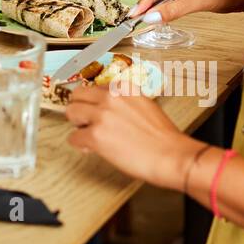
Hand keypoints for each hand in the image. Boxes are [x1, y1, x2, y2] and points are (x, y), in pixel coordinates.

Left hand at [65, 83, 200, 190]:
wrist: (172, 156)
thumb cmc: (163, 137)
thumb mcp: (145, 105)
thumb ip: (125, 101)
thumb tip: (109, 108)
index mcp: (123, 88)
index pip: (93, 87)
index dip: (93, 102)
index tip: (94, 110)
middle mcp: (110, 97)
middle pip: (77, 95)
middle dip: (79, 108)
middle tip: (85, 121)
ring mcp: (101, 115)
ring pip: (71, 112)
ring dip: (77, 125)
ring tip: (88, 134)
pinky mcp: (96, 136)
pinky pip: (74, 137)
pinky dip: (80, 144)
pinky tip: (90, 148)